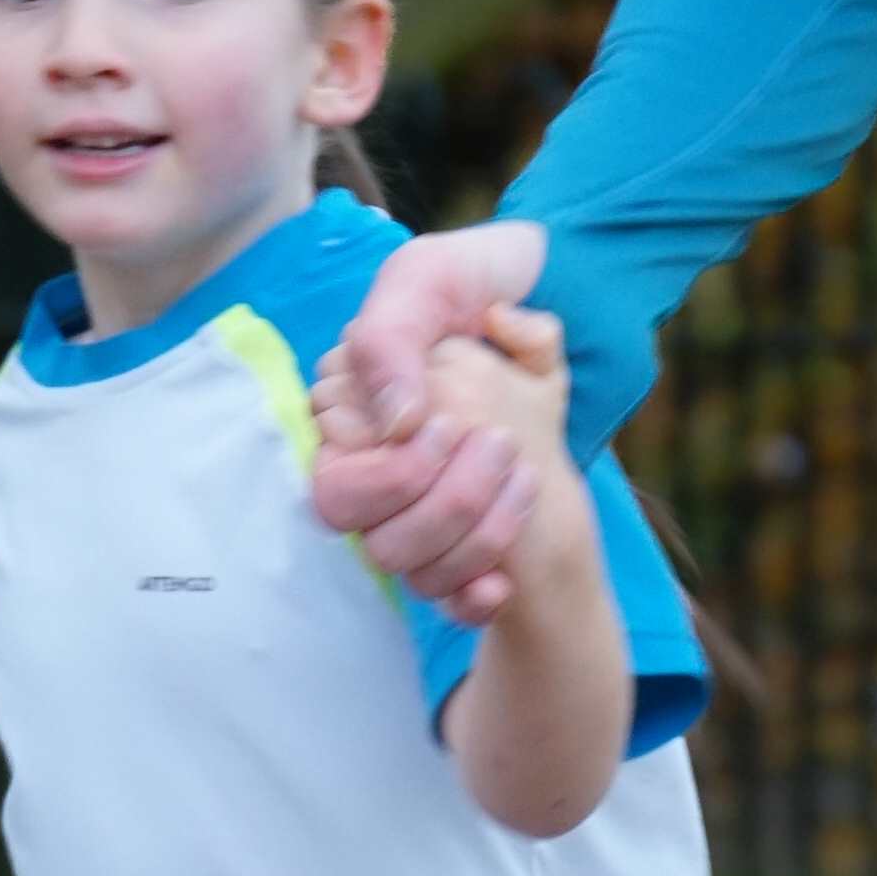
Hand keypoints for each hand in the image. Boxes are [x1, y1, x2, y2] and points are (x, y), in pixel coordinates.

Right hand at [310, 217, 554, 622]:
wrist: (538, 283)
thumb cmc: (463, 277)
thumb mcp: (421, 282)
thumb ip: (392, 345)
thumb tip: (398, 424)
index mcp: (350, 421)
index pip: (339, 491)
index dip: (393, 477)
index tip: (452, 429)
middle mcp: (374, 469)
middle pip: (379, 540)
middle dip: (446, 509)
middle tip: (504, 448)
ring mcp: (416, 503)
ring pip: (415, 572)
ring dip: (475, 540)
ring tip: (527, 481)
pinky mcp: (459, 527)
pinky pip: (446, 595)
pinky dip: (472, 598)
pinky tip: (500, 585)